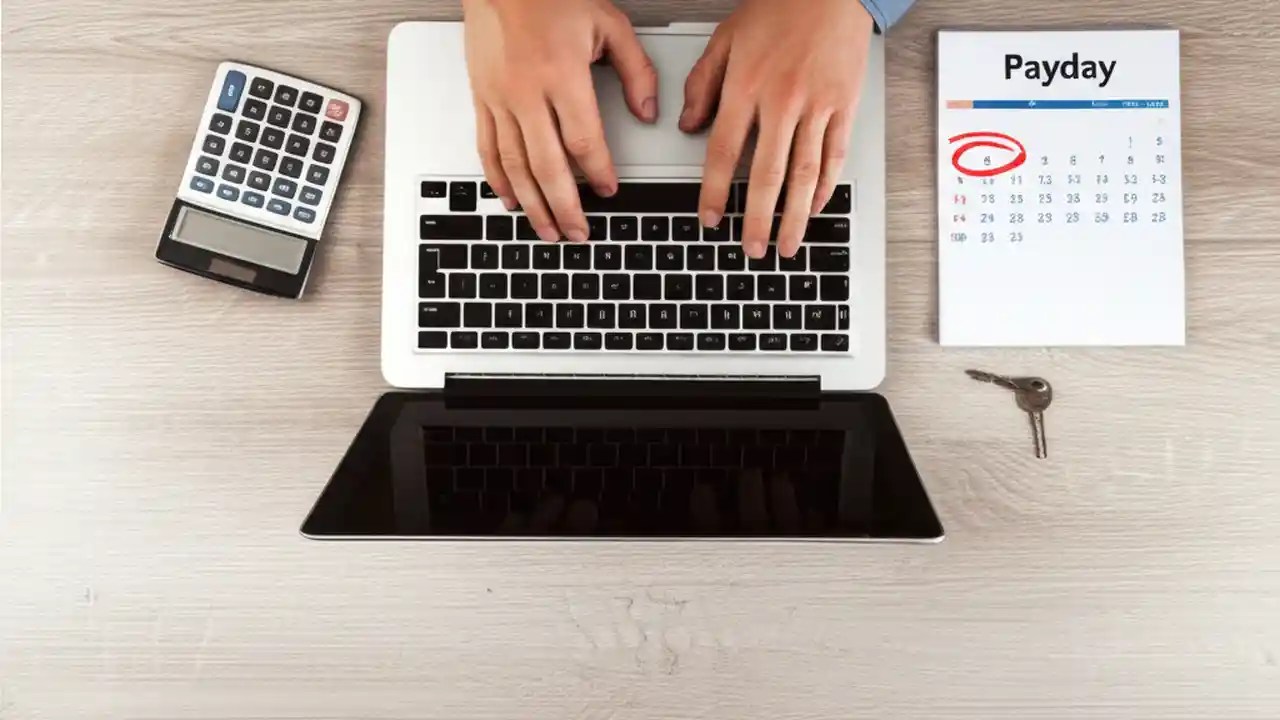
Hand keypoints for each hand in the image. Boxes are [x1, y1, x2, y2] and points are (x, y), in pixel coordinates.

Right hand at [463, 0, 657, 242]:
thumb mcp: (608, 22)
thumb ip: (635, 70)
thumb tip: (647, 111)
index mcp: (562, 74)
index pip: (583, 140)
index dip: (599, 173)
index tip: (609, 191)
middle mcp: (527, 91)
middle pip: (547, 165)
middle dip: (565, 206)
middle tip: (579, 233)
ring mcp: (499, 98)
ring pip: (515, 165)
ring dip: (532, 204)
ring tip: (548, 230)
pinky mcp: (481, 98)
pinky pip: (488, 148)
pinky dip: (499, 180)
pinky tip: (511, 200)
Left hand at [680, 0, 872, 257]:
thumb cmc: (778, 7)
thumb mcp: (725, 38)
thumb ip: (703, 84)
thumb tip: (687, 125)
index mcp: (746, 86)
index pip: (724, 152)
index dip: (714, 192)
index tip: (711, 220)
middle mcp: (782, 100)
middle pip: (767, 174)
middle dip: (757, 219)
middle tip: (751, 249)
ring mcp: (817, 105)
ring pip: (804, 173)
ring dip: (795, 216)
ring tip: (787, 244)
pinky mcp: (844, 105)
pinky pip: (835, 155)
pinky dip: (825, 186)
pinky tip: (816, 206)